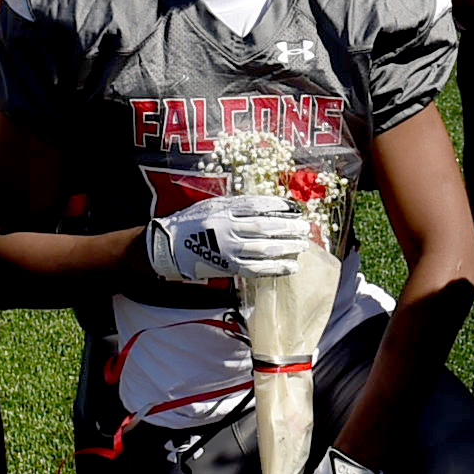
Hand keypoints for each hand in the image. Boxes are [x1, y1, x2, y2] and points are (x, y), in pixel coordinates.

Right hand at [147, 192, 307, 285]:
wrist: (169, 246)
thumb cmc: (192, 222)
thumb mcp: (213, 205)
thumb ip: (237, 205)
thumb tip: (268, 206)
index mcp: (224, 209)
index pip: (257, 205)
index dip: (279, 206)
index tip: (295, 207)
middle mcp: (226, 228)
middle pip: (264, 227)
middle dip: (288, 228)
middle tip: (305, 227)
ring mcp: (227, 249)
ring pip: (263, 249)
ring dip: (286, 248)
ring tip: (302, 246)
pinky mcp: (227, 266)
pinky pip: (255, 269)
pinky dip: (274, 268)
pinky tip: (289, 266)